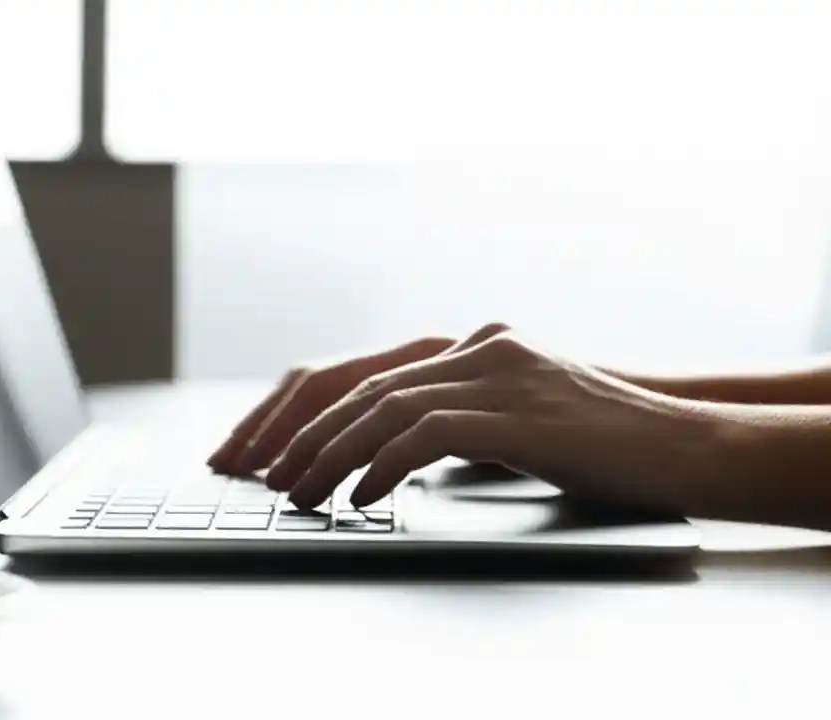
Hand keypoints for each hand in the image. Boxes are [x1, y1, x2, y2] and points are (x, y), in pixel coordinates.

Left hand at [240, 323, 730, 512]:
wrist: (681, 442)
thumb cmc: (597, 441)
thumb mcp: (515, 417)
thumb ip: (456, 417)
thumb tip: (383, 452)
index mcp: (470, 345)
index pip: (360, 370)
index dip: (301, 410)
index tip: (259, 449)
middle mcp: (476, 347)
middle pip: (359, 383)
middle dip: (299, 433)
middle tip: (261, 476)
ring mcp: (498, 373)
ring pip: (384, 405)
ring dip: (330, 454)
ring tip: (300, 494)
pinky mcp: (518, 411)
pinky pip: (426, 433)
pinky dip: (383, 464)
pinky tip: (362, 497)